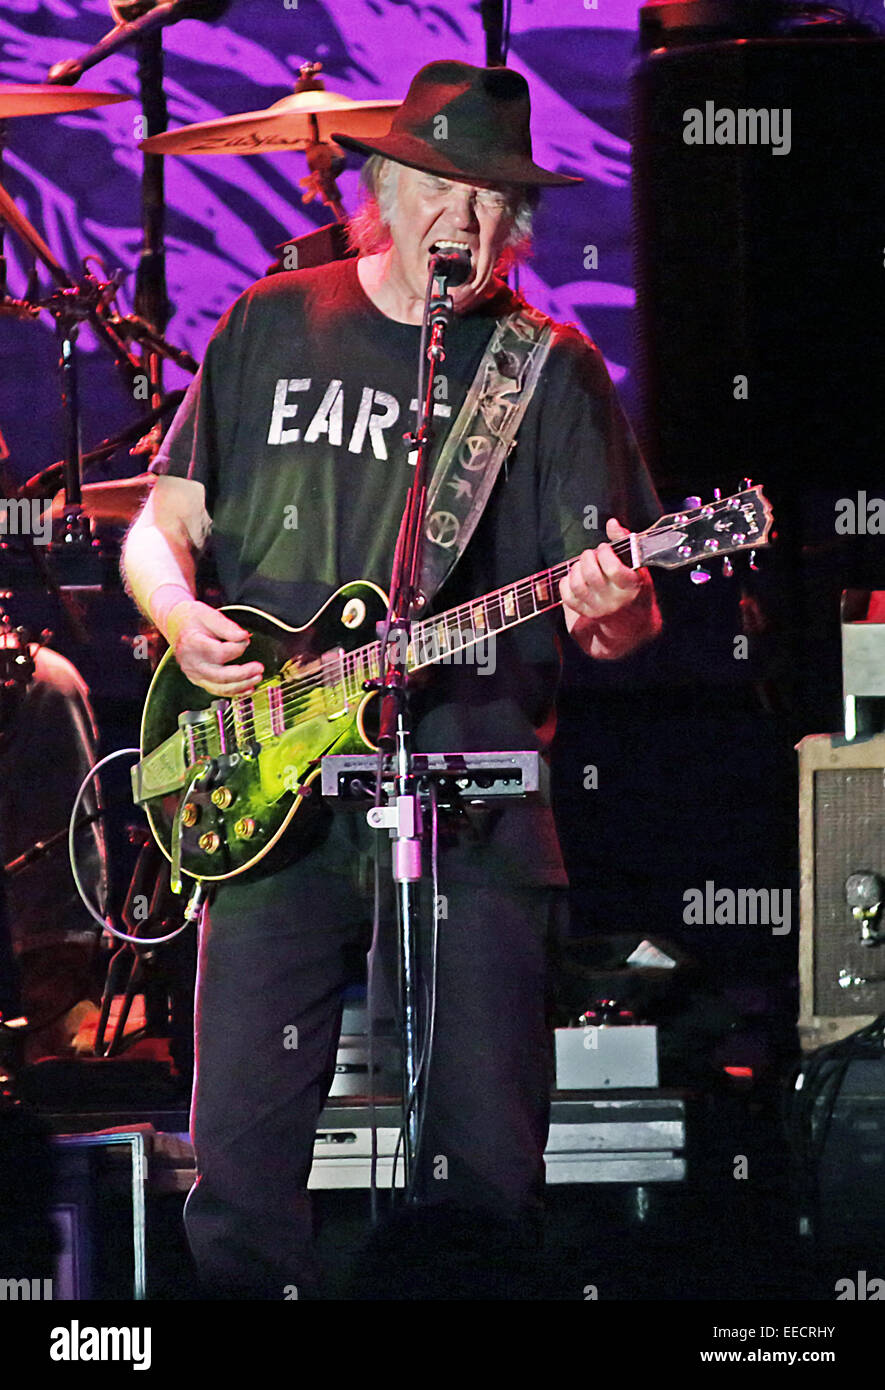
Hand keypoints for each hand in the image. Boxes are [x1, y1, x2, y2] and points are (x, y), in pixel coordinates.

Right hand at [166, 600, 263, 696]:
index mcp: (191, 644)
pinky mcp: (198, 679)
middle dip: (242, 674)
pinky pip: (216, 690)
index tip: (246, 639)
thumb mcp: (208, 614)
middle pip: (219, 675)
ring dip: (241, 685)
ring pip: (219, 687)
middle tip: (259, 668)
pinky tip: (248, 688)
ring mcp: (194, 673)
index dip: (237, 648)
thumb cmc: (192, 618)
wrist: (176, 625)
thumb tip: (244, 637)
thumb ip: (226, 626)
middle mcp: (191, 662)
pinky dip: (233, 691)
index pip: (218, 652)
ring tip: (257, 678)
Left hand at [560, 518, 659, 659]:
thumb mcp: (638, 565)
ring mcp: (598, 608)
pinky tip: (575, 576)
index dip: (605, 553)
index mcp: (632, 587)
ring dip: (576, 568)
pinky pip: (567, 596)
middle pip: (592, 575)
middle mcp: (614, 600)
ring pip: (577, 585)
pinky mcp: (585, 612)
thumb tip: (611, 523)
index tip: (604, 547)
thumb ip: (625, 541)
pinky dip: (566, 582)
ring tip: (583, 564)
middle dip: (588, 557)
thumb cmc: (635, 586)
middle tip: (593, 554)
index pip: (613, 569)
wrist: (633, 620)